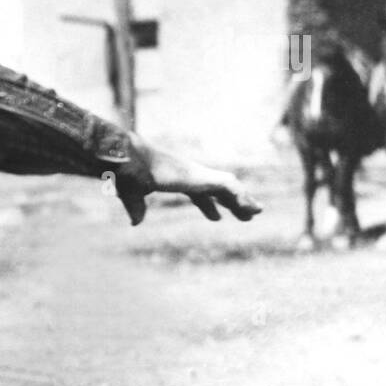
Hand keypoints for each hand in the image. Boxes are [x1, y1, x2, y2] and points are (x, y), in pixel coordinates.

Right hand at [115, 133, 261, 225]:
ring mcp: (197, 174)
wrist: (128, 162)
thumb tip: (135, 222)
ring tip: (257, 212)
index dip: (207, 205)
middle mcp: (189, 174)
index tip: (217, 217)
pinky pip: (230, 187)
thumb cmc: (127, 176)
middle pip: (216, 189)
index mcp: (175, 177)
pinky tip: (251, 208)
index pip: (197, 192)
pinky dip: (242, 197)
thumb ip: (136, 208)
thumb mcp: (132, 196)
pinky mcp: (202, 177)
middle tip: (246, 214)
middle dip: (231, 202)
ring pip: (228, 187)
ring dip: (242, 199)